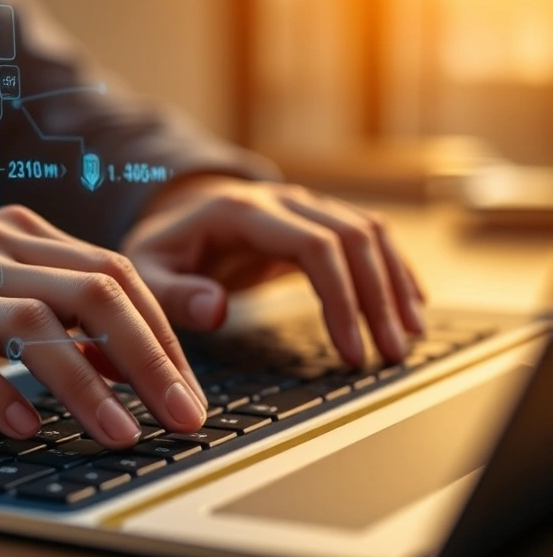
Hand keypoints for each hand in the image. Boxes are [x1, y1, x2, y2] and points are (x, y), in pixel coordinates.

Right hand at [0, 206, 207, 447]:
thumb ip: (57, 313)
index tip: (187, 388)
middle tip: (185, 414)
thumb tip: (129, 358)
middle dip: (147, 357)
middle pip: (88, 293)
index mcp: (15, 234)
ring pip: (28, 324)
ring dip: (83, 384)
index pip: (111, 273)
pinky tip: (25, 428)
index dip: (160, 331)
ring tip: (121, 433)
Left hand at [121, 177, 425, 365]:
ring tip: (405, 339)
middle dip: (377, 300)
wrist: (172, 214)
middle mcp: (282, 200)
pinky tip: (409, 305)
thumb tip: (215, 311)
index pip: (314, 246)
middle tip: (388, 356)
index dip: (339, 298)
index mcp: (243, 212)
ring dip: (393, 286)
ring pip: (369, 234)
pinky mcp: (316, 220)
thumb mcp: (147, 272)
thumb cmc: (161, 250)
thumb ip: (174, 293)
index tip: (349, 350)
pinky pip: (368, 237)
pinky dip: (392, 269)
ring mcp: (304, 206)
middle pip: (353, 239)